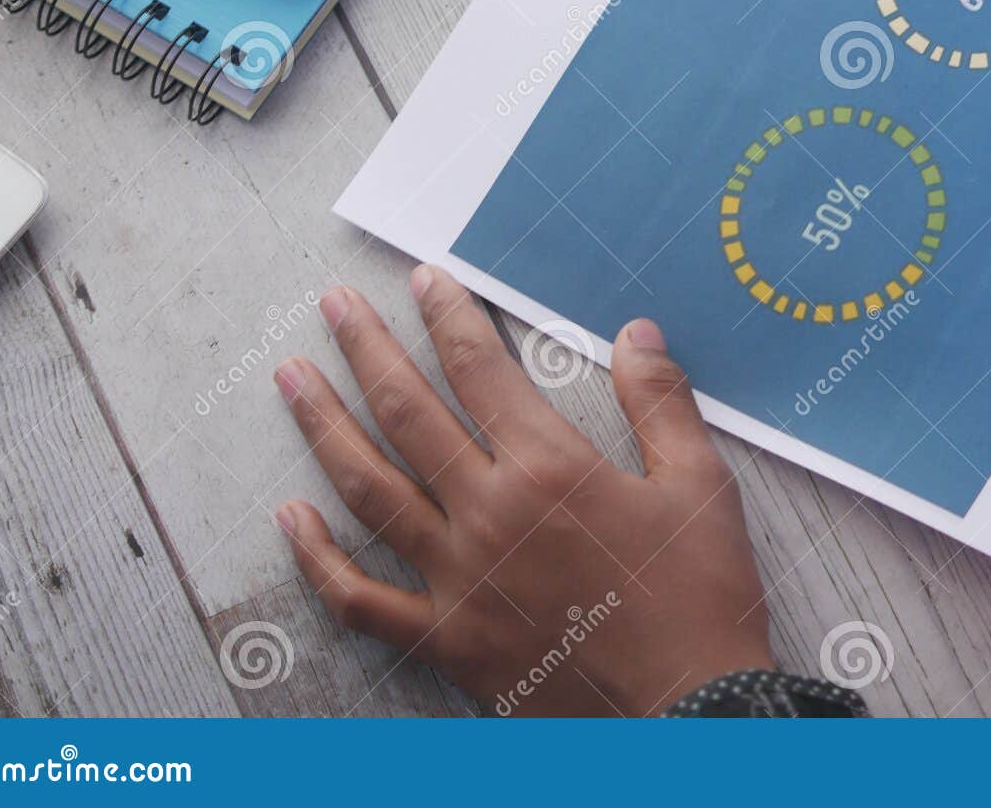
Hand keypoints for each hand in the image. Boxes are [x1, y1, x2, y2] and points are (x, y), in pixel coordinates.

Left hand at [272, 265, 772, 715]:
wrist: (689, 710)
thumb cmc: (699, 596)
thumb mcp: (701, 486)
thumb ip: (661, 403)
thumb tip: (636, 332)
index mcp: (550, 468)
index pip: (481, 369)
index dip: (448, 316)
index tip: (422, 280)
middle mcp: (489, 513)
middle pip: (409, 412)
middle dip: (368, 349)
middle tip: (334, 305)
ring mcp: (457, 578)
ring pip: (369, 488)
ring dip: (323, 426)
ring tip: (289, 379)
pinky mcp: (446, 638)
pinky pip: (360, 598)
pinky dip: (318, 559)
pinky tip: (289, 519)